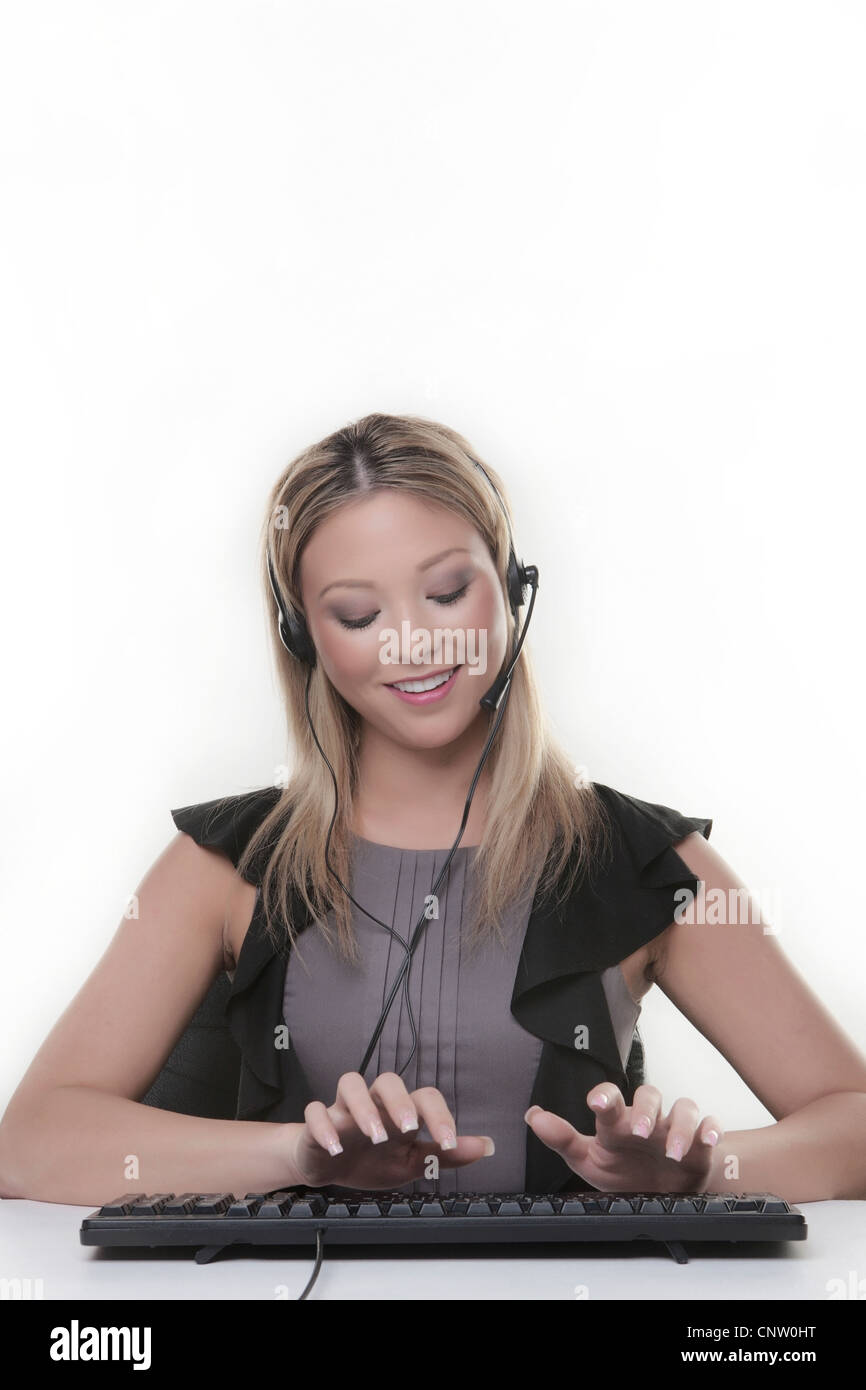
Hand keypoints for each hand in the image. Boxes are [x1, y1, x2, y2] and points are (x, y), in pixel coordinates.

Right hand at [288, 1070, 494, 1189]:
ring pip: (350, 1083)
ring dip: (363, 1107)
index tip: (449, 1142)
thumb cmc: (372, 1161)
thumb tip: (486, 1146)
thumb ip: (445, 1155)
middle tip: (408, 1128)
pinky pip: (315, 1112)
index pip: (423, 1096)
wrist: (329, 1168)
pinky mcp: (317, 1124)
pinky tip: (336, 1146)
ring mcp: (344, 1110)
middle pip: (387, 1080)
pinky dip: (324, 1126)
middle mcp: (373, 1104)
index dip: (439, 1115)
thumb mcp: (411, 1162)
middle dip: (399, 1101)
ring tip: (374, 1136)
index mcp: (399, 1112)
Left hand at [525, 1083, 723, 1192]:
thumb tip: (533, 1116)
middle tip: (640, 1132)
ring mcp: (674, 1130)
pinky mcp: (700, 1145)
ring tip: (673, 1151)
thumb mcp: (589, 1161)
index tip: (596, 1104)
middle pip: (650, 1095)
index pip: (610, 1098)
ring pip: (683, 1108)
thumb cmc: (624, 1171)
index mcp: (618, 1122)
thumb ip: (563, 1139)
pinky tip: (708, 1140)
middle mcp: (648, 1120)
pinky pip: (711, 1125)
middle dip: (646, 1110)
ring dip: (680, 1126)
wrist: (661, 1194)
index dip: (604, 1097)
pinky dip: (712, 1129)